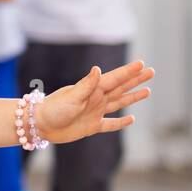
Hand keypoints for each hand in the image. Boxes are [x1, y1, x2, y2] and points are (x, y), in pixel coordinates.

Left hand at [34, 60, 153, 144]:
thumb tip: (98, 69)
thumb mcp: (71, 96)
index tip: (142, 64)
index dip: (129, 72)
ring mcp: (95, 112)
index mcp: (92, 90)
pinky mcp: (92, 126)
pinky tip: (132, 119)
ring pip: (119, 103)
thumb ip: (87, 85)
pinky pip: (110, 124)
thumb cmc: (53, 109)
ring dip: (133, 97)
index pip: (115, 79)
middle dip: (136, 80)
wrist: (40, 125)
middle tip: (151, 71)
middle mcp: (96, 99)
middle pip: (121, 88)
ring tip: (147, 91)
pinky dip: (121, 122)